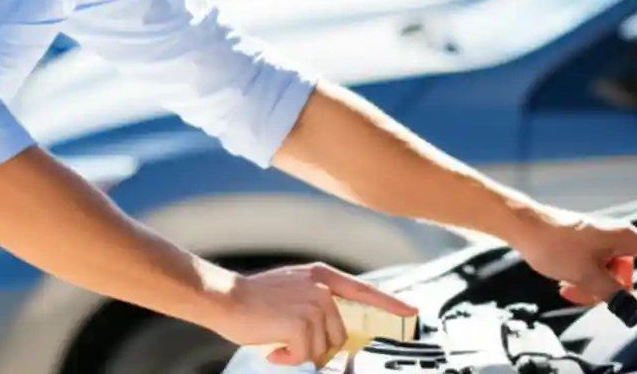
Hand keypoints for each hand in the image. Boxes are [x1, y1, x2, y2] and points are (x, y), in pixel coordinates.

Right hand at [207, 262, 416, 365]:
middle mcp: (322, 288)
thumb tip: (334, 330)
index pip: (364, 289)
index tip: (411, 311)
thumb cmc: (253, 299)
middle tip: (289, 340)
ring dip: (300, 352)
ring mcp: (314, 304)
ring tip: (278, 340)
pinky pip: (306, 356)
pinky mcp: (302, 323)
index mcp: (321, 276)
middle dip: (317, 345)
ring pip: (323, 347)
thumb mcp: (292, 289)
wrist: (225, 298)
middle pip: (340, 334)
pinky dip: (289, 359)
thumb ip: (316, 301)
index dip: (390, 303)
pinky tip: (273, 348)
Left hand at [511, 205, 636, 304]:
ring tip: (567, 286)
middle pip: (628, 275)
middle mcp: (615, 236)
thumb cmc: (553, 243)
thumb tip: (633, 309)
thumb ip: (613, 295)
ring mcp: (599, 241)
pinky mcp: (585, 246)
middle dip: (609, 291)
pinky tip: (564, 281)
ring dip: (592, 287)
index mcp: (623, 237)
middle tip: (580, 291)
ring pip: (609, 276)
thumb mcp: (586, 276)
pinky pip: (594, 270)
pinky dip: (583, 279)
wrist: (522, 226)